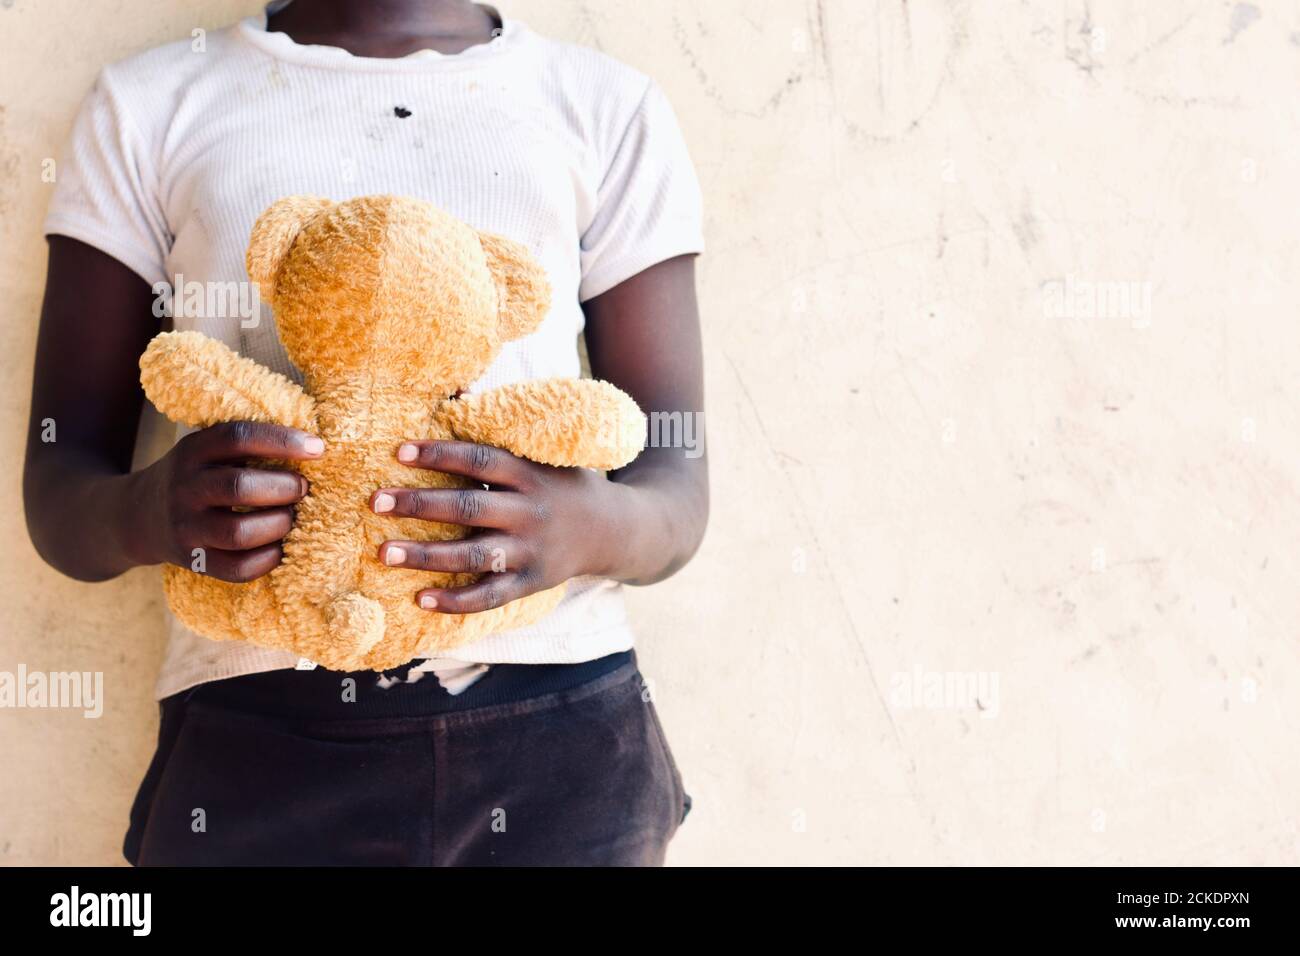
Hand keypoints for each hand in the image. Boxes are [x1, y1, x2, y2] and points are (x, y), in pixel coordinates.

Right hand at [118, 421, 323, 581]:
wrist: (139, 516)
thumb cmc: (197, 477)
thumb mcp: (207, 450)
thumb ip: (247, 447)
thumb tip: (314, 449)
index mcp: (192, 451)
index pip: (238, 438)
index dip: (281, 441)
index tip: (318, 448)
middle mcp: (184, 488)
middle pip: (239, 487)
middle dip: (284, 487)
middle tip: (304, 488)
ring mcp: (186, 527)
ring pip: (239, 532)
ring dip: (279, 525)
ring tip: (292, 517)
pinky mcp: (192, 561)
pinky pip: (237, 568)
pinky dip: (268, 559)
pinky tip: (280, 547)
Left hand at [370, 440, 625, 612]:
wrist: (615, 531)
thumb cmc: (564, 484)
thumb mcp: (543, 453)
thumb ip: (499, 429)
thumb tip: (455, 389)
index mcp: (530, 474)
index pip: (480, 460)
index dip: (440, 454)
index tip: (400, 451)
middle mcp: (530, 512)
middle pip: (469, 507)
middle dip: (420, 504)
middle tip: (376, 501)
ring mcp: (531, 551)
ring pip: (473, 555)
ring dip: (427, 555)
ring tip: (385, 552)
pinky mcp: (532, 583)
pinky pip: (490, 596)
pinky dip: (456, 601)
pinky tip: (420, 599)